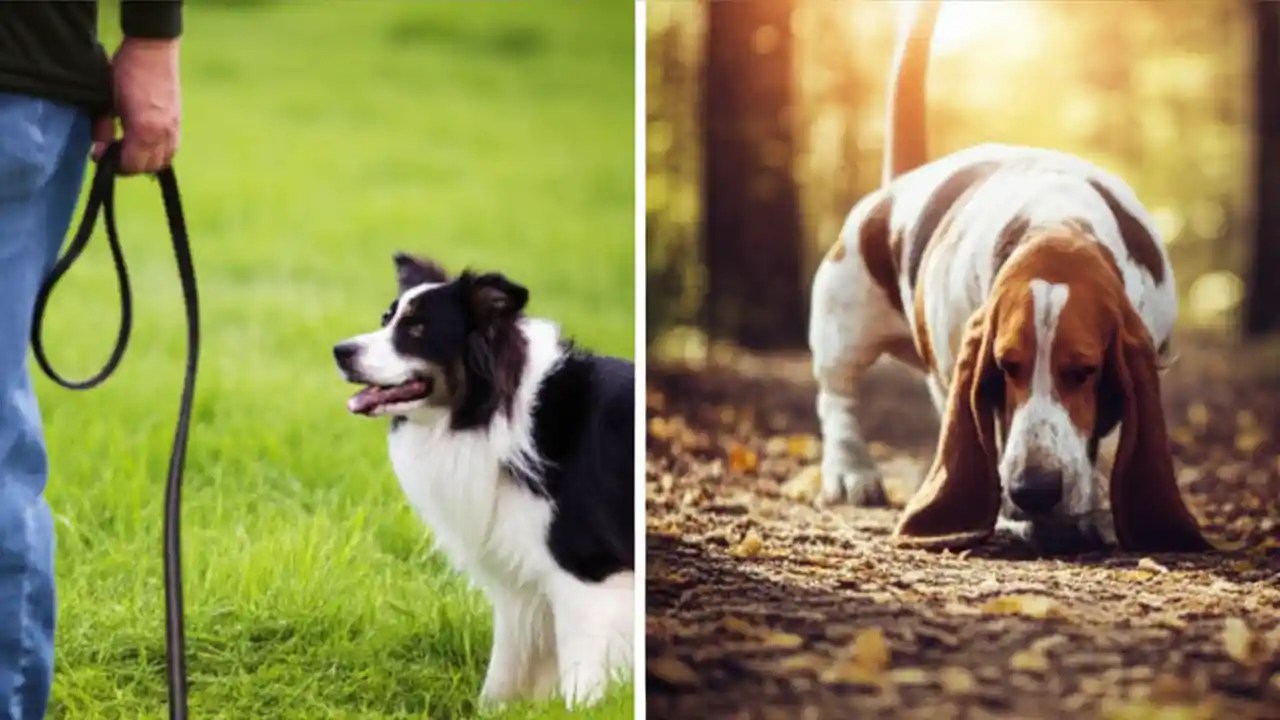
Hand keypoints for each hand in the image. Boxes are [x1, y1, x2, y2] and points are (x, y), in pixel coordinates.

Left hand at [94, 37, 181, 174]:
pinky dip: (159, 152)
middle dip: (130, 166)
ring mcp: (174, 129)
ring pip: (163, 161)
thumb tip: (99, 149)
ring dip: (146, 161)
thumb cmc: (126, 71)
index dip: (114, 164)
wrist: (152, 50)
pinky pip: (172, 149)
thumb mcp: (107, 100)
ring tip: (130, 149)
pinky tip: (145, 142)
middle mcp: (163, 134)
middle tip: (113, 154)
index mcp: (144, 130)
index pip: (132, 164)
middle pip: (149, 167)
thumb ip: (104, 128)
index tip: (100, 155)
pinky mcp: (178, 122)